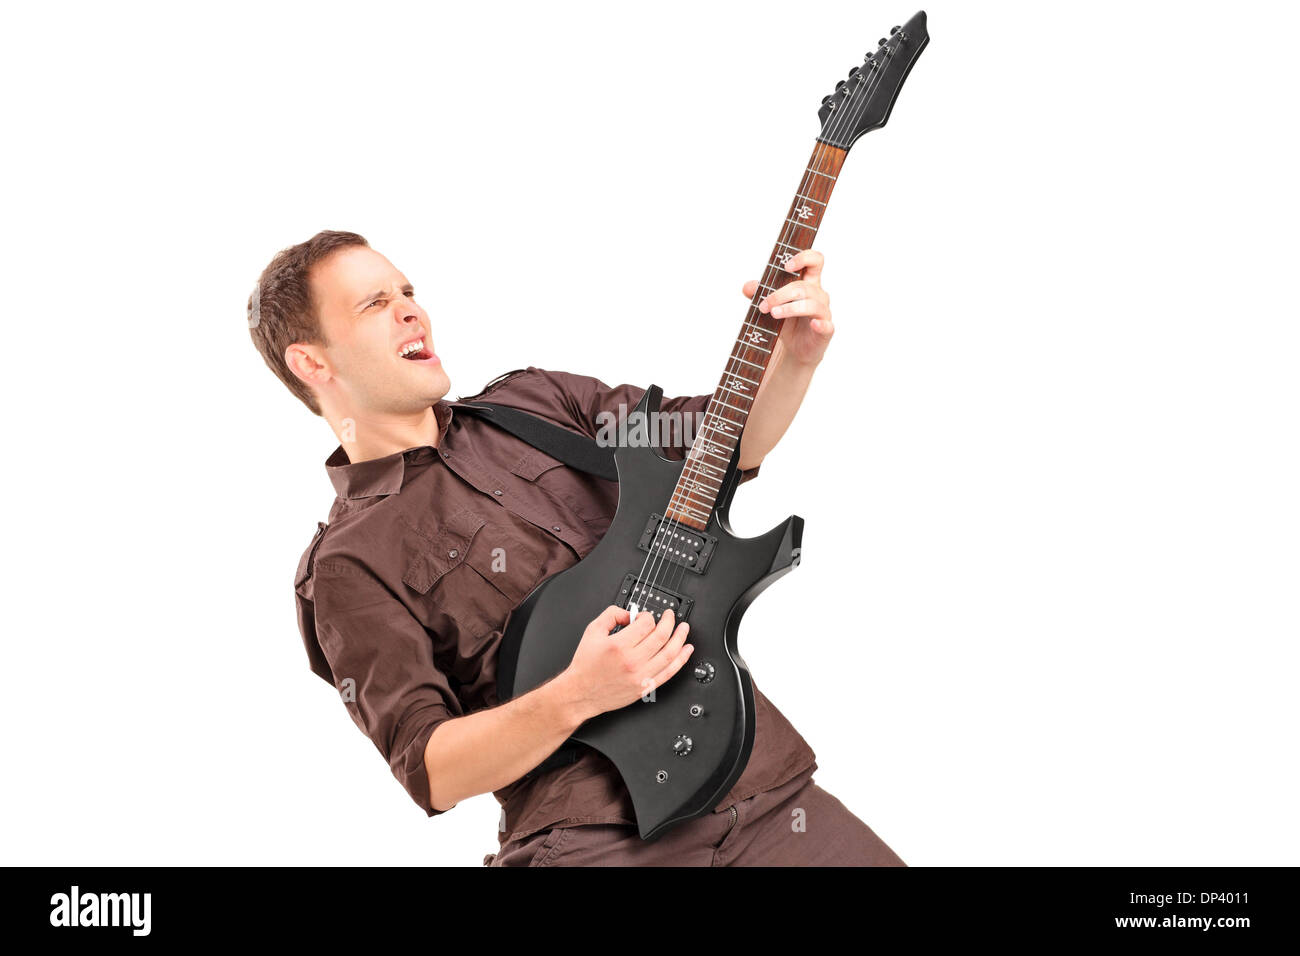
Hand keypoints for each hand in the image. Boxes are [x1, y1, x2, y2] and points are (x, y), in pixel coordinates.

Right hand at [557, 605, 692, 721]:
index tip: (646, 616)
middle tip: (670, 616)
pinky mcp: (645, 687)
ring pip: (669, 654)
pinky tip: (686, 651)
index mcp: (619, 645)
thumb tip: (629, 613)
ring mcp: (640, 676)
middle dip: (669, 622)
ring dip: (680, 638)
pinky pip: (669, 672)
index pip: (646, 624)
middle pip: (661, 636)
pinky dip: (681, 660)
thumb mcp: (592, 631)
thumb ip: (611, 615)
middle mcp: (632, 661)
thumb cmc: (586, 665)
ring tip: (684, 629)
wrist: (581, 692)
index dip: (649, 616)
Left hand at [742, 249, 833, 367]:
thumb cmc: (787, 323)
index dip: (804, 258)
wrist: (794, 349)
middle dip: (780, 295)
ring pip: (811, 304)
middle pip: (803, 287)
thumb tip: (747, 287)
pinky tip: (813, 324)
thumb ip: (759, 293)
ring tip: (774, 314)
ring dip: (790, 308)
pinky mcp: (825, 331)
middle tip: (764, 305)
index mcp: (808, 283)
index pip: (815, 261)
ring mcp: (823, 313)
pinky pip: (826, 325)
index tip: (786, 266)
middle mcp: (818, 295)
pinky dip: (820, 324)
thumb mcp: (771, 305)